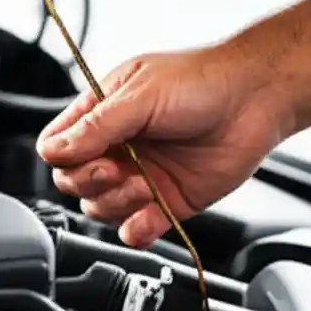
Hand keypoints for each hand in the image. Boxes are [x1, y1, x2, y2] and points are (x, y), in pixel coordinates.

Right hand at [36, 48, 294, 247]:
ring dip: (117, 203)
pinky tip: (149, 215)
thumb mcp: (141, 96)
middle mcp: (118, 146)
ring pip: (101, 208)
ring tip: (145, 185)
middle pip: (73, 181)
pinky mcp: (167, 201)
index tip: (85, 156)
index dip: (63, 158)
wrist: (256, 99)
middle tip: (116, 169)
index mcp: (102, 114)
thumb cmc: (201, 81)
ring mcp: (140, 175)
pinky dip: (137, 229)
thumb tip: (54, 150)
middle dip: (89, 181)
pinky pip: (137, 228)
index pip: (58, 145)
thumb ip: (97, 126)